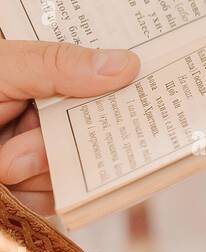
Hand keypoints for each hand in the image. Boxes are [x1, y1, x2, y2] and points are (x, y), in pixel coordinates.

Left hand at [0, 41, 140, 213]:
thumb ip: (53, 64)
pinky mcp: (26, 187)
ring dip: (45, 168)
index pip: (89, 57)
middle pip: (95, 115)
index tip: (146, 67)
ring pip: (81, 158)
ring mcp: (32, 146)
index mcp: (29, 67)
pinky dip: (39, 193)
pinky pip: (62, 193)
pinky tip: (11, 182)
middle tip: (30, 141)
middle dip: (70, 133)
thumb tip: (126, 63)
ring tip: (3, 164)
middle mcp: (36, 105)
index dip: (119, 63)